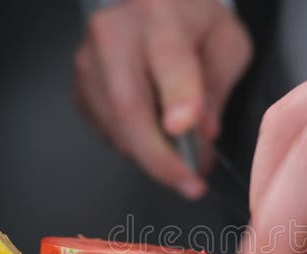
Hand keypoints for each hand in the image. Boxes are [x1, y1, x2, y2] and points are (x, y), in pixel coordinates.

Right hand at [74, 0, 251, 198]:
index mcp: (160, 15)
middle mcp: (115, 35)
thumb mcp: (225, 44)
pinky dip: (136, 147)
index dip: (178, 96)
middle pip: (129, 106)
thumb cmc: (193, 26)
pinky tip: (156, 134)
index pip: (168, 59)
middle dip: (161, 157)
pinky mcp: (81, 89)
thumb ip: (218, 86)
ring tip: (184, 156)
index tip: (186, 126)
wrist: (153, 10)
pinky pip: (107, 134)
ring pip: (116, 128)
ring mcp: (90, 62)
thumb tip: (202, 131)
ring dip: (153, 156)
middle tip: (191, 183)